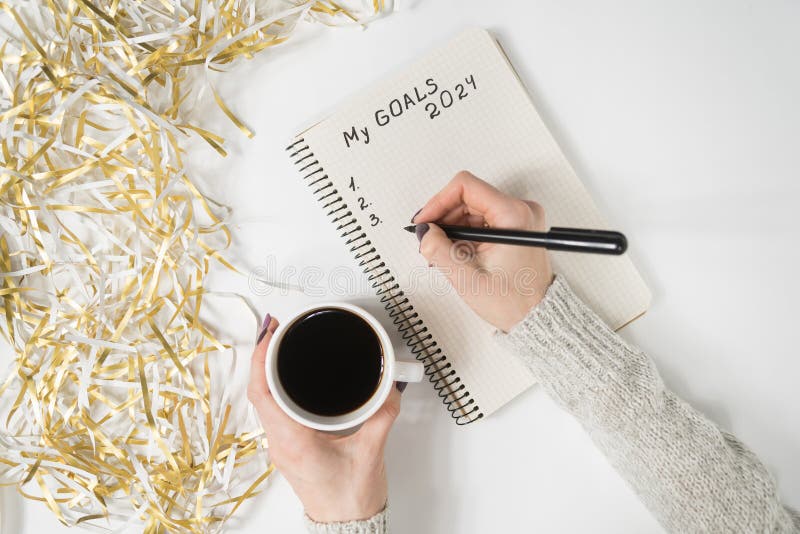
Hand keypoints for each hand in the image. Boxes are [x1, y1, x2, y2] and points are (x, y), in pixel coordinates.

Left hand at [248, 316, 400, 522]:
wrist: (347, 526)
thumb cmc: (351, 498)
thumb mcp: (371, 451)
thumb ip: (382, 414)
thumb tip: (388, 386)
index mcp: (294, 442)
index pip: (263, 394)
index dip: (260, 360)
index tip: (269, 335)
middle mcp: (281, 443)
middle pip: (258, 393)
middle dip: (262, 357)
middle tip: (274, 330)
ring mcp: (282, 447)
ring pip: (263, 402)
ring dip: (266, 373)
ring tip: (277, 347)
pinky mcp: (289, 448)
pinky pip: (274, 412)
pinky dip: (275, 389)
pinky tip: (285, 379)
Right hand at [413, 171, 553, 331]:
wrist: (537, 317)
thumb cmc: (513, 301)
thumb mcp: (466, 276)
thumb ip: (438, 249)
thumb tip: (424, 231)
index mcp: (513, 216)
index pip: (466, 186)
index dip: (438, 201)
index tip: (425, 220)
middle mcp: (521, 210)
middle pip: (468, 197)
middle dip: (443, 217)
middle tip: (428, 239)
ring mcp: (520, 218)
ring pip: (473, 208)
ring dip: (452, 227)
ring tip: (441, 251)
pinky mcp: (516, 227)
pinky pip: (482, 219)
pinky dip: (464, 233)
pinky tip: (455, 251)